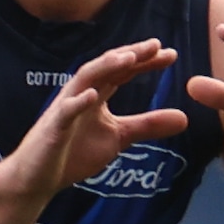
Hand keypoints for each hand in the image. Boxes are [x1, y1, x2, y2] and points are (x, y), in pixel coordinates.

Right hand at [13, 38, 191, 198]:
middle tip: (156, 45)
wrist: (38, 178)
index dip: (145, 62)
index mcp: (97, 95)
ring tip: (128, 58)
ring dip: (106, 67)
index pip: (123, 72)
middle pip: (107, 67)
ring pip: (85, 80)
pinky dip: (78, 103)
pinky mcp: (53, 128)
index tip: (171, 55)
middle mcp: (81, 94)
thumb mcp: (118, 138)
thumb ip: (147, 125)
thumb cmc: (74, 153)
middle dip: (130, 55)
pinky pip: (64, 112)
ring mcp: (65, 109)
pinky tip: (93, 96)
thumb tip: (185, 118)